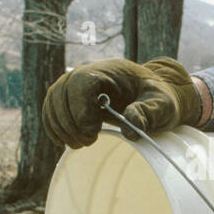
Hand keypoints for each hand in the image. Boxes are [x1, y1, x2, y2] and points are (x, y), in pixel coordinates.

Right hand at [42, 57, 201, 147]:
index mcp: (110, 70)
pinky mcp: (69, 96)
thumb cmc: (158, 99)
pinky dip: (53, 126)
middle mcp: (88, 72)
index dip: (81, 108)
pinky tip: (65, 140)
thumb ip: (149, 113)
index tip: (94, 132)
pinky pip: (51, 109)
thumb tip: (131, 128)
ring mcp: (75, 83)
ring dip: (61, 127)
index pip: (81, 82)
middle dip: (71, 123)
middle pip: (62, 92)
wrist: (151, 95)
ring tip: (82, 143)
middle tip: (89, 142)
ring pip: (53, 101)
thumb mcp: (162, 105)